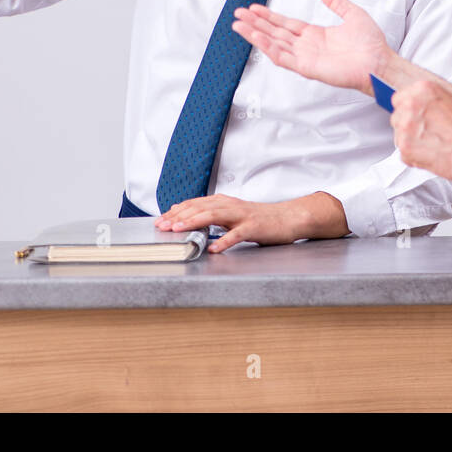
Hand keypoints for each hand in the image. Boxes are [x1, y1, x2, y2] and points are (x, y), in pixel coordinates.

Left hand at [155, 192, 346, 252]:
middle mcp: (232, 206)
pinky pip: (237, 235)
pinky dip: (224, 242)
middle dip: (180, 216)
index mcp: (225, 202)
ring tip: (180, 230)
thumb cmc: (261, 220)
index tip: (161, 219)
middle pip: (201, 207)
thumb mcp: (234, 215)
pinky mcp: (255, 228)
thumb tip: (189, 219)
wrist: (290, 218)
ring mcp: (243, 216)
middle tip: (163, 225)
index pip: (196, 203)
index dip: (177, 211)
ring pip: (215, 216)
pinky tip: (213, 249)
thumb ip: (214, 216)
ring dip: (195, 222)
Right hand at [232, 0, 386, 95]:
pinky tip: (257, 38)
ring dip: (255, 35)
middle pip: (274, 33)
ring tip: (238, 25)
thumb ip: (336, 1)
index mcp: (314, 35)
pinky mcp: (307, 67)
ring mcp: (305, 57)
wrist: (379, 61)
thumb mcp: (352, 13)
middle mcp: (306, 46)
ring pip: (274, 44)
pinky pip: (283, 58)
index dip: (269, 16)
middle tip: (238, 14)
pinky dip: (269, 48)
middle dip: (255, 23)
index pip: (285, 24)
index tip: (253, 8)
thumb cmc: (370, 43)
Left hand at [390, 81, 451, 182]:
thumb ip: (430, 101)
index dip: (408, 111)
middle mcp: (410, 105)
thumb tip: (421, 108)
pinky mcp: (405, 147)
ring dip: (411, 142)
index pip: (399, 98)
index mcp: (422, 90)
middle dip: (409, 127)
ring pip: (398, 136)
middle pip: (397, 117)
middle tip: (427, 134)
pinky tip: (430, 155)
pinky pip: (402, 154)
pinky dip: (414, 158)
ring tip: (432, 145)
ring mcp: (405, 126)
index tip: (415, 118)